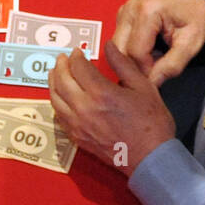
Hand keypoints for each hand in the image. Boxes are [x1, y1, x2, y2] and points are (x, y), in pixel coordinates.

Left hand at [49, 40, 174, 174]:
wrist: (151, 158)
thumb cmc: (151, 123)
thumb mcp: (143, 87)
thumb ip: (122, 64)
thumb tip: (108, 46)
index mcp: (101, 93)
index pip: (78, 67)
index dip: (76, 56)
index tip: (78, 51)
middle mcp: (85, 108)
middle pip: (62, 80)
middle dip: (61, 66)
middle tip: (62, 58)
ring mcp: (79, 125)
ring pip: (56, 99)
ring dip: (53, 83)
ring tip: (54, 73)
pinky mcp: (78, 138)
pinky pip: (59, 117)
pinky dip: (56, 103)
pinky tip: (59, 98)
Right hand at [113, 0, 204, 86]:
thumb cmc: (194, 13)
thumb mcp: (191, 42)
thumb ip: (173, 65)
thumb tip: (153, 82)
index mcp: (147, 12)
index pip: (135, 53)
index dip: (146, 70)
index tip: (159, 75)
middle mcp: (130, 9)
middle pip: (120, 51)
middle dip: (136, 67)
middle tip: (156, 71)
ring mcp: (123, 11)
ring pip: (116, 48)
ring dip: (132, 60)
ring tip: (154, 60)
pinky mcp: (122, 16)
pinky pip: (120, 42)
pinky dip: (131, 52)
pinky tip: (148, 52)